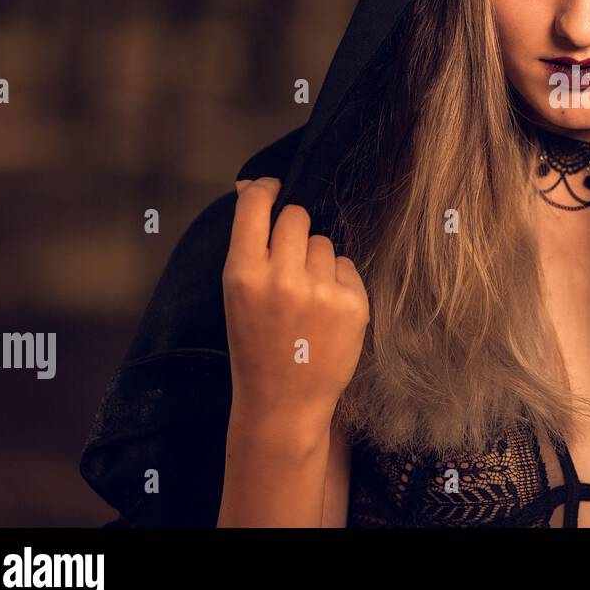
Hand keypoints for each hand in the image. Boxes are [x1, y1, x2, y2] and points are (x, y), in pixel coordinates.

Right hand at [221, 177, 369, 434]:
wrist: (283, 402)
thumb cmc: (256, 345)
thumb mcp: (236, 295)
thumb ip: (247, 244)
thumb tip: (251, 187)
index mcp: (243, 275)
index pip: (255, 207)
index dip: (264, 190)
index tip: (271, 187)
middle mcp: (281, 278)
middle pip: (296, 217)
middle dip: (293, 230)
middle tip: (289, 263)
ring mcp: (320, 291)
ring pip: (323, 242)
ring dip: (316, 260)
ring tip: (305, 298)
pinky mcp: (352, 304)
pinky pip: (347, 265)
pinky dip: (338, 281)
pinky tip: (325, 312)